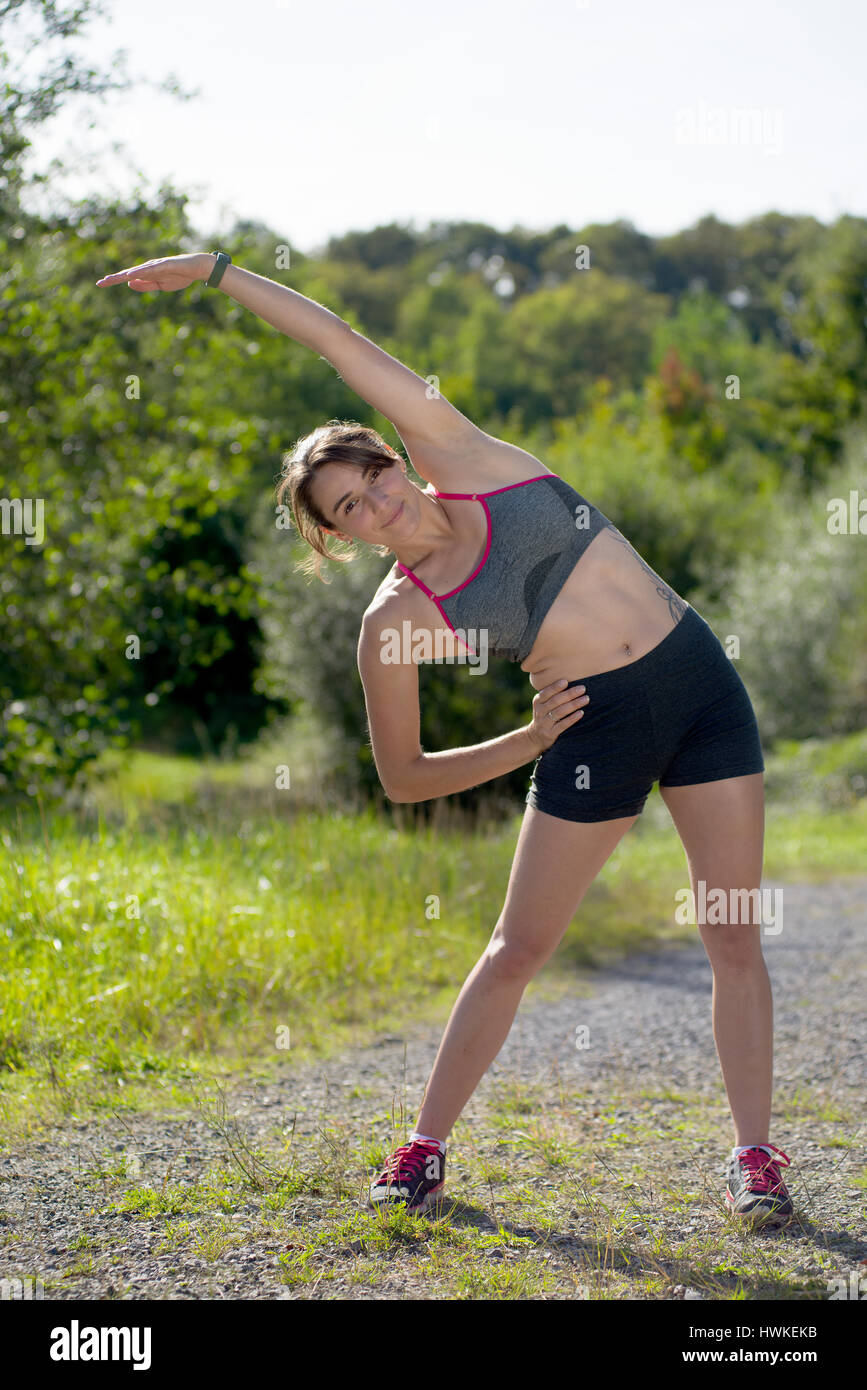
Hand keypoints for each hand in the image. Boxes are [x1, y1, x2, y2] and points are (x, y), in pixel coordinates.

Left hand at [95, 252, 213, 291]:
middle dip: (115, 278)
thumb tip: (128, 283)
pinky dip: (139, 272)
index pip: (127, 277)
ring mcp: (155, 265)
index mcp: (146, 273)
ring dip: (124, 275)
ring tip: (112, 279)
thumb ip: (144, 285)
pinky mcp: (164, 264)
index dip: (114, 280)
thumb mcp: (159, 285)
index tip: (101, 284)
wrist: (195, 269)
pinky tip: (131, 274)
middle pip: (128, 273)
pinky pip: (150, 269)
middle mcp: (148, 267)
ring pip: (136, 270)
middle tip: (100, 282)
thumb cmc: (178, 276)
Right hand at [526, 678, 588, 753]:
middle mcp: (539, 712)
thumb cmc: (545, 715)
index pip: (546, 693)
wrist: (535, 737)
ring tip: (586, 699)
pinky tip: (581, 713)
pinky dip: (572, 718)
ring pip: (560, 712)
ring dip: (574, 704)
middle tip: (583, 688)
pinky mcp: (550, 734)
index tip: (566, 681)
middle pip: (555, 701)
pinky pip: (562, 725)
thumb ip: (552, 695)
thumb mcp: (543, 704)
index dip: (555, 687)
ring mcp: (544, 723)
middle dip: (570, 694)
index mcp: (538, 702)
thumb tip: (571, 682)